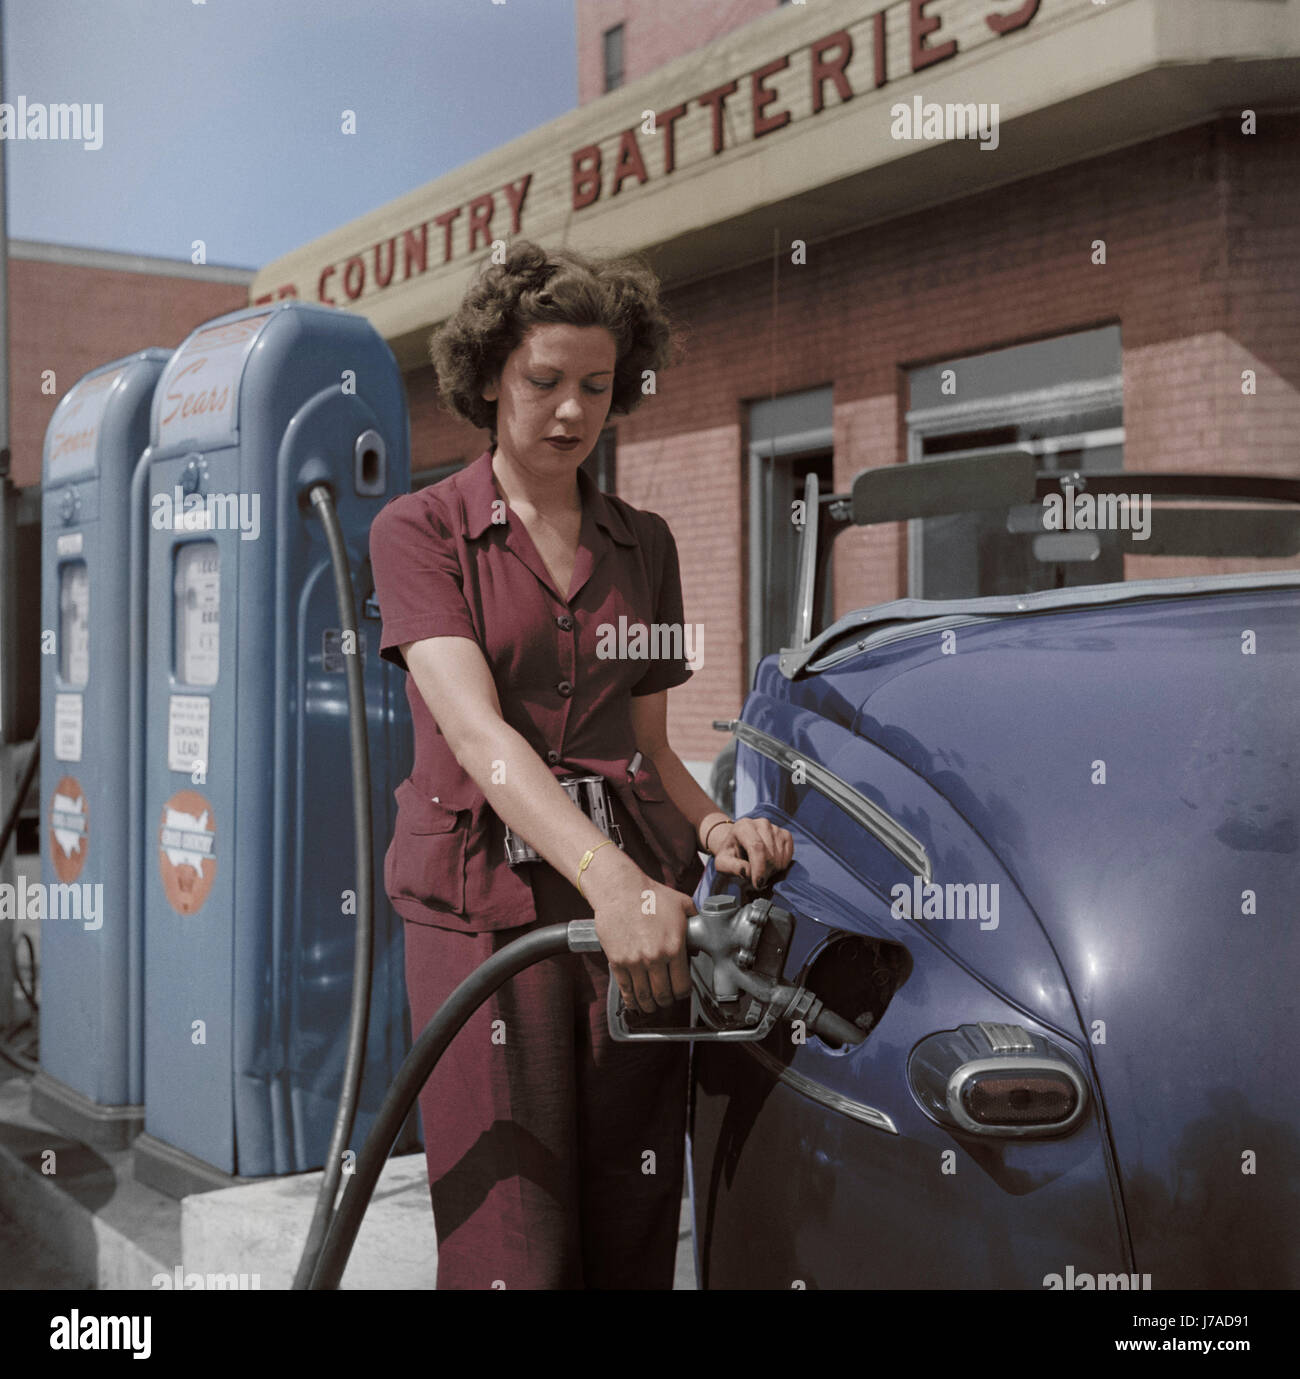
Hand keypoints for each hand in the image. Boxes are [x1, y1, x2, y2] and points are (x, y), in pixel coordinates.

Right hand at [582, 850, 695, 1014]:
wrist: (620, 889)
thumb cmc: (650, 894)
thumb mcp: (682, 904)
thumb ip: (696, 921)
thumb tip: (702, 936)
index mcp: (674, 947)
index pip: (682, 986)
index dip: (683, 993)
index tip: (681, 992)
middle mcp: (655, 958)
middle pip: (663, 995)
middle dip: (666, 1001)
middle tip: (666, 1000)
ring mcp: (634, 962)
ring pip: (644, 996)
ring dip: (649, 1005)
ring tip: (651, 1006)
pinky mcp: (617, 961)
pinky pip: (625, 989)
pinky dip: (630, 1000)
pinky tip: (633, 1003)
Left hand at [709, 816, 793, 889]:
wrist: (739, 844)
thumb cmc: (730, 854)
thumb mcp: (723, 862)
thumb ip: (732, 867)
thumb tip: (747, 872)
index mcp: (743, 826)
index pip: (756, 846)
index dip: (759, 867)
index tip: (758, 884)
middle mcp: (762, 823)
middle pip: (769, 854)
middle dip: (764, 873)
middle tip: (755, 879)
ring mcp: (776, 828)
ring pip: (779, 858)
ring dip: (772, 871)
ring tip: (760, 870)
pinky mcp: (786, 835)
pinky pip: (788, 857)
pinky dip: (781, 866)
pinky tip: (770, 866)